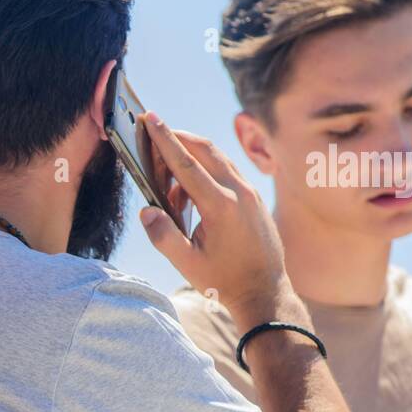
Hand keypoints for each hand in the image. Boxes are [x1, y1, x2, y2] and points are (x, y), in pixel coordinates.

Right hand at [138, 112, 295, 324]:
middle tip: (153, 137)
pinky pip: (226, 171)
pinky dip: (206, 169)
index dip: (165, 140)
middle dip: (177, 138)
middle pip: (204, 150)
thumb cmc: (223, 281)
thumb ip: (163, 236)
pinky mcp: (254, 197)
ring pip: (217, 158)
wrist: (265, 292)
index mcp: (220, 206)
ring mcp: (250, 192)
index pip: (186, 164)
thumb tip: (146, 210)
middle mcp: (239, 192)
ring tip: (168, 179)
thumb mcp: (187, 265)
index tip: (151, 119)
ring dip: (191, 156)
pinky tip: (190, 193)